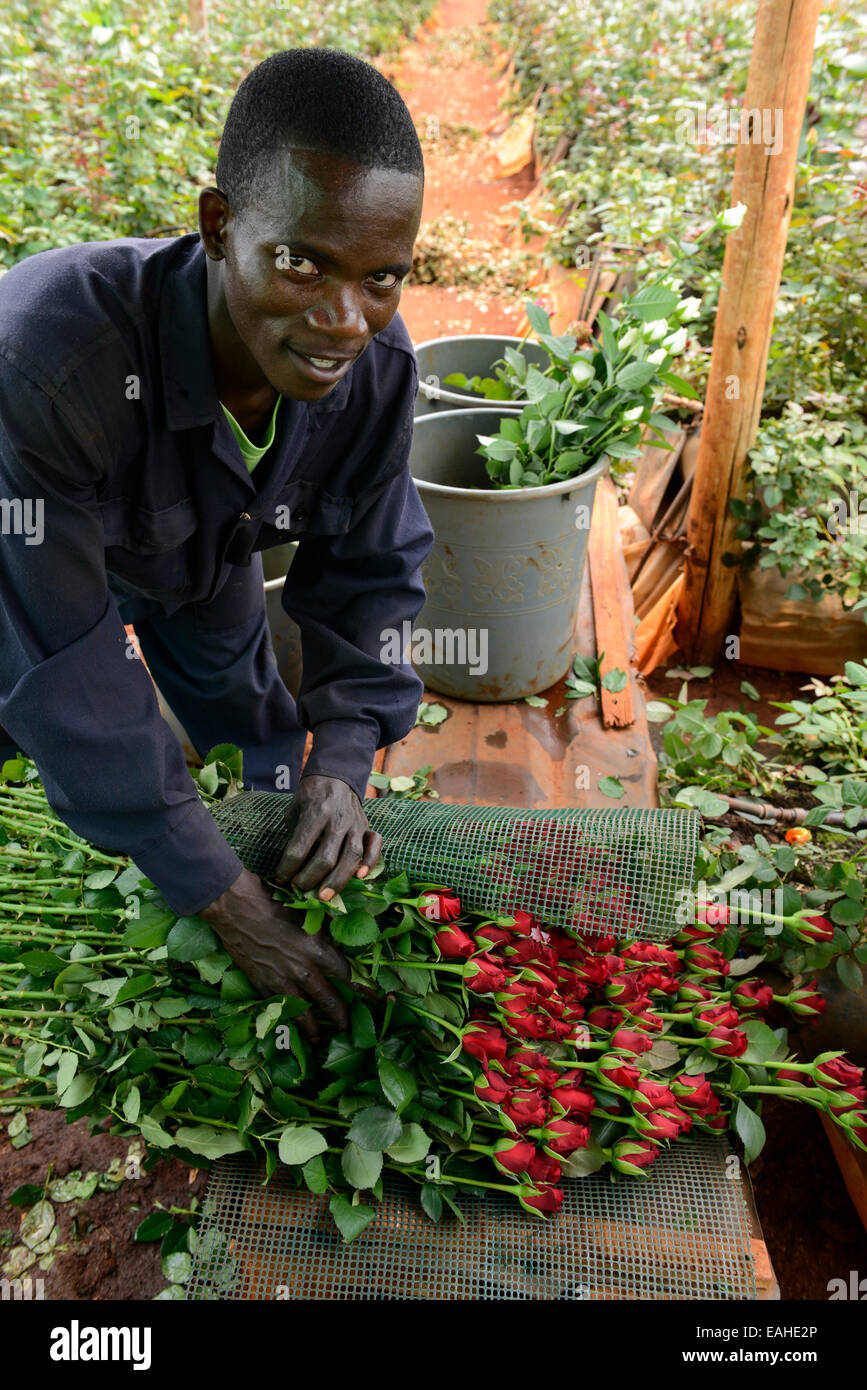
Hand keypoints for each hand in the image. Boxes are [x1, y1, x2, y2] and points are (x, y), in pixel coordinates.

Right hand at [199, 867, 349, 1036]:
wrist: (236, 909)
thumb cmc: (274, 903)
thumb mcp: (308, 916)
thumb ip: (324, 935)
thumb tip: (339, 945)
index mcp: (319, 951)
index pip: (348, 977)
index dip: (362, 989)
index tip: (373, 998)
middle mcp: (304, 971)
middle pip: (330, 1001)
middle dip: (341, 1017)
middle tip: (348, 1026)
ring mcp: (282, 981)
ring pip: (304, 1013)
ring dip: (314, 1028)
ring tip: (321, 1038)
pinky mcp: (262, 985)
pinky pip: (279, 1008)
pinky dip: (287, 1018)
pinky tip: (291, 1025)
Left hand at [275, 774, 382, 900]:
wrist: (335, 776)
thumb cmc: (310, 796)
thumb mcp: (295, 810)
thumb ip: (295, 836)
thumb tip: (292, 868)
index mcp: (315, 813)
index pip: (299, 848)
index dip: (287, 868)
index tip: (281, 878)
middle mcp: (337, 820)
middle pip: (325, 858)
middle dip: (309, 879)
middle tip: (298, 889)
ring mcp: (355, 824)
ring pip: (350, 857)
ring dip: (337, 881)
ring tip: (324, 896)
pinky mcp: (367, 827)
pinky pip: (374, 845)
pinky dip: (370, 862)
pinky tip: (361, 877)